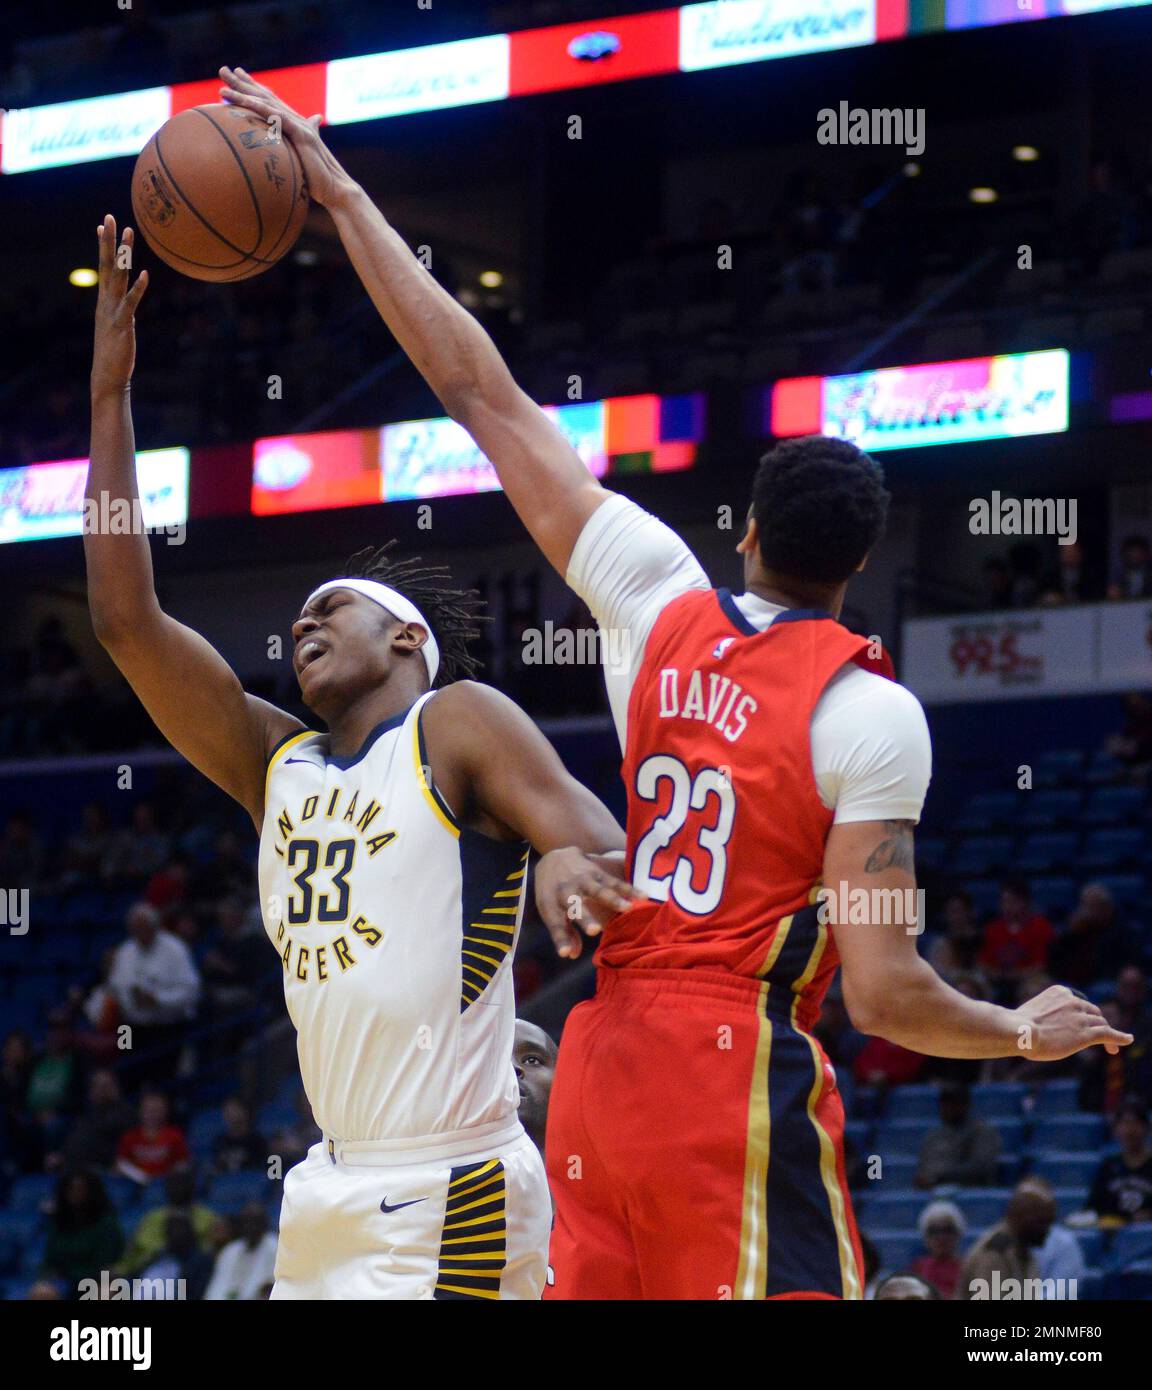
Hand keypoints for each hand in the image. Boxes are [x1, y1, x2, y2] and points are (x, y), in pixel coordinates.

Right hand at [91, 216, 147, 399]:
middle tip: (110, 216)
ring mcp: (113, 311)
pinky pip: (131, 303)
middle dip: (108, 240)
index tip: (102, 224)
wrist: (108, 376)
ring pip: (117, 277)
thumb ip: (123, 311)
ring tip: (128, 233)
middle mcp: (106, 302)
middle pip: (106, 265)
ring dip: (123, 254)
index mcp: (105, 301)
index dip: (103, 246)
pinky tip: (146, 274)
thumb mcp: (118, 326)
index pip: (103, 268)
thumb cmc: (115, 353)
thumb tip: (130, 302)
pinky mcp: (122, 324)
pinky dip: (138, 288)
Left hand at [219, 66, 355, 209]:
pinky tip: (243, 100)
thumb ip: (293, 155)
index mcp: (295, 126)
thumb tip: (287, 161)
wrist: (337, 189)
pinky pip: (275, 117)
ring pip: (266, 103)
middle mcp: (296, 120)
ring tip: (223, 85)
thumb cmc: (319, 182)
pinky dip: (258, 107)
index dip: (254, 88)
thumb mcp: (301, 165)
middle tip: (223, 70)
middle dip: (244, 82)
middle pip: (265, 96)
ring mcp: (299, 126)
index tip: (237, 77)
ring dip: (244, 92)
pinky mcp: (301, 134)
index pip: (271, 102)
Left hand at [534, 847, 645, 959]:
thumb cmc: (553, 893)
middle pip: (575, 905)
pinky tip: (643, 896)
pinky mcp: (596, 872)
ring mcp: (582, 880)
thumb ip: (564, 933)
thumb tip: (572, 955)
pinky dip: (629, 888)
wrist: (553, 858)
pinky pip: (614, 881)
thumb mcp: (550, 912)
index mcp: (551, 905)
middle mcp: (565, 891)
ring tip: (627, 908)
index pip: (555, 924)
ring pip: (599, 890)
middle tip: (595, 931)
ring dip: (613, 899)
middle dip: (585, 918)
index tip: (565, 953)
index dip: (560, 939)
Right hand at [1015, 985, 1132, 1060]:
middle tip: (1099, 1037)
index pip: (1079, 1002)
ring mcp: (1081, 1018)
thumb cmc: (1016, 1026)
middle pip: (1093, 1012)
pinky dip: (1120, 1037)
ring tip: (1112, 1048)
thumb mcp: (1030, 1011)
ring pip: (1101, 1024)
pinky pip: (1108, 1034)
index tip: (1086, 1022)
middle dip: (1097, 1023)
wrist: (1018, 1031)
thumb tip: (1038, 1026)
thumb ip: (1043, 1014)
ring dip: (1107, 1034)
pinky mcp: (1086, 1035)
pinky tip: (1127, 1040)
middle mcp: (1073, 1001)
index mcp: (1060, 992)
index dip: (1085, 1014)